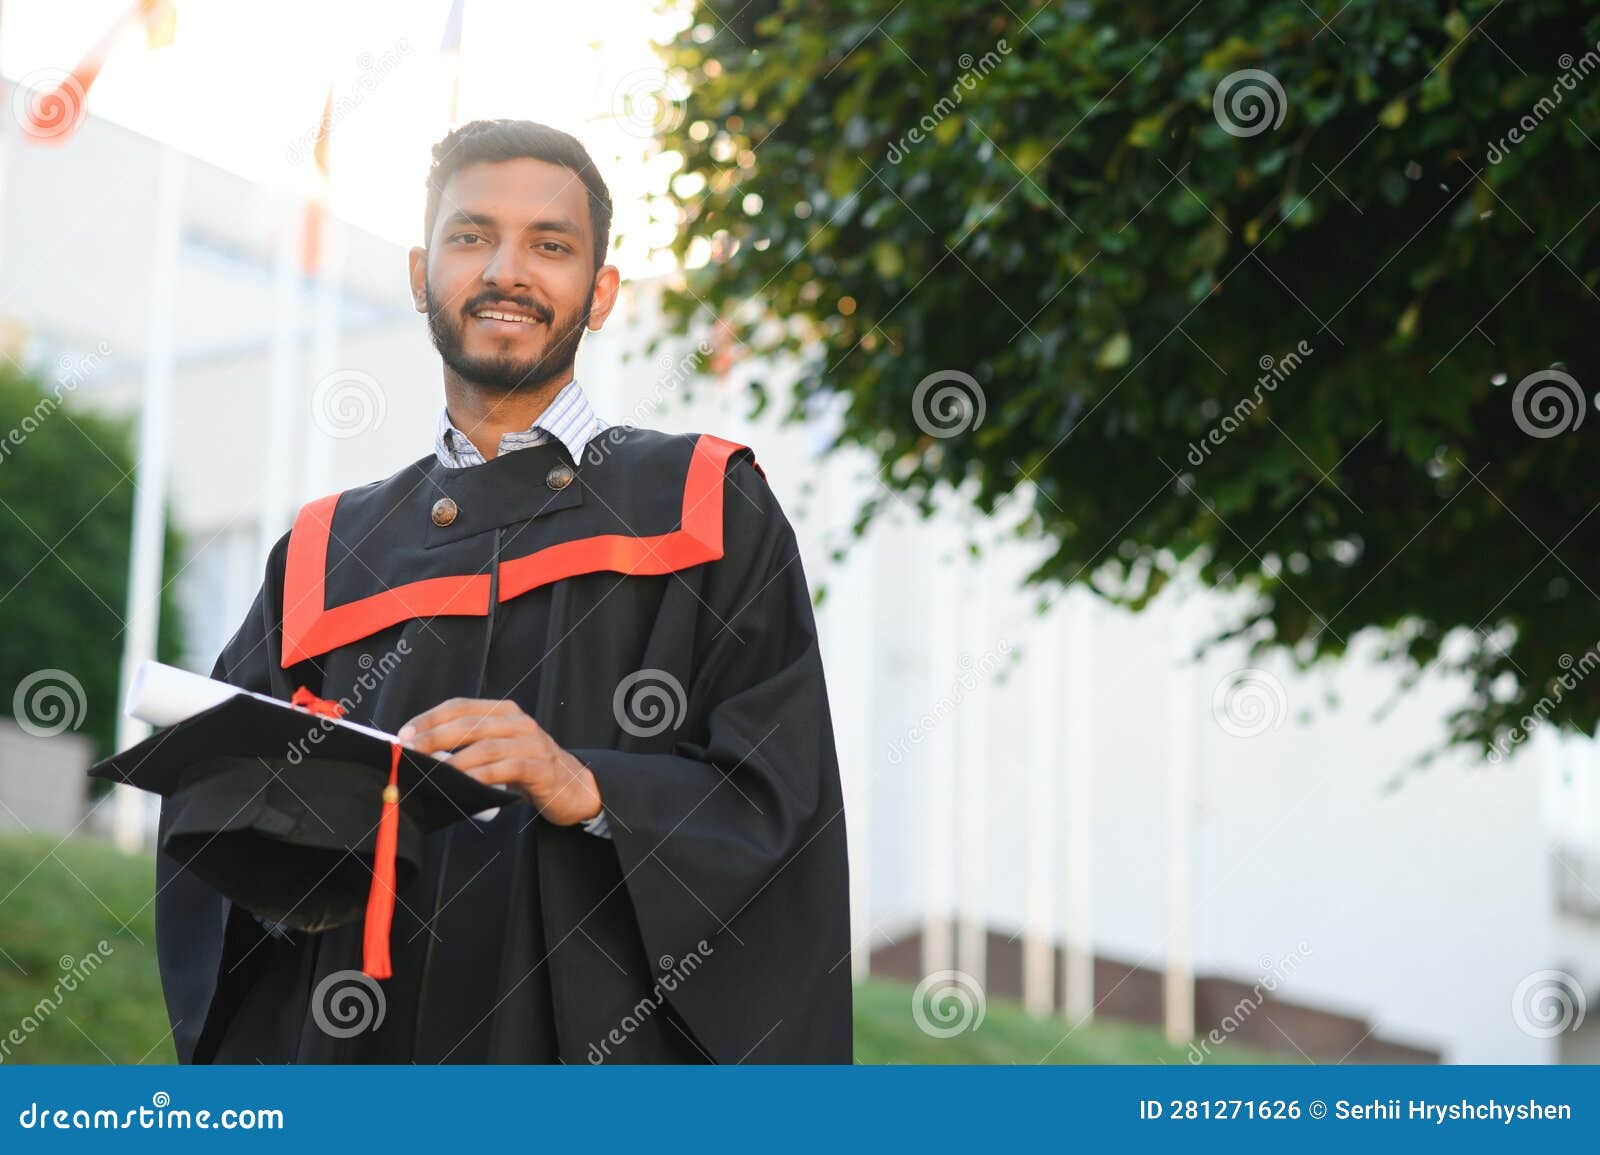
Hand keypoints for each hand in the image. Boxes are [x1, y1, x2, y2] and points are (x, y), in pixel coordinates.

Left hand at [397, 698, 602, 826]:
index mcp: (504, 712)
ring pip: (485, 746)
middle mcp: (518, 722)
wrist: (574, 787)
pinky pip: (506, 769)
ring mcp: (532, 743)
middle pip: (469, 724)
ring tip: (431, 773)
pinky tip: (464, 785)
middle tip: (410, 753)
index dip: (429, 718)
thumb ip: (470, 747)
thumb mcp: (499, 750)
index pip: (460, 706)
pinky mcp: (541, 768)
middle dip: (433, 738)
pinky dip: (481, 776)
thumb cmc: (528, 769)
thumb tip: (423, 753)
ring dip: (453, 760)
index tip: (404, 734)